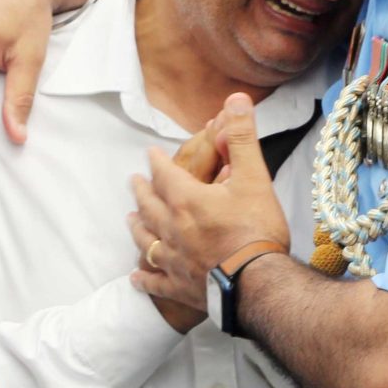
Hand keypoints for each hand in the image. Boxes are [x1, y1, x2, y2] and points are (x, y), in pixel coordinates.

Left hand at [131, 94, 289, 311]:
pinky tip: (135, 275)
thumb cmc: (256, 230)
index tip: (150, 154)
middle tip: (134, 182)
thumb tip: (236, 100)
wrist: (256, 282)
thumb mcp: (254, 177)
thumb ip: (242, 138)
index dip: (157, 162)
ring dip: (136, 227)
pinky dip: (143, 277)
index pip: (165, 174)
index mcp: (187, 200)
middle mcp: (172, 228)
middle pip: (149, 205)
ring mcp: (173, 259)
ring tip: (130, 219)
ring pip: (145, 240)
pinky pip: (154, 281)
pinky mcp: (179, 286)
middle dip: (142, 191)